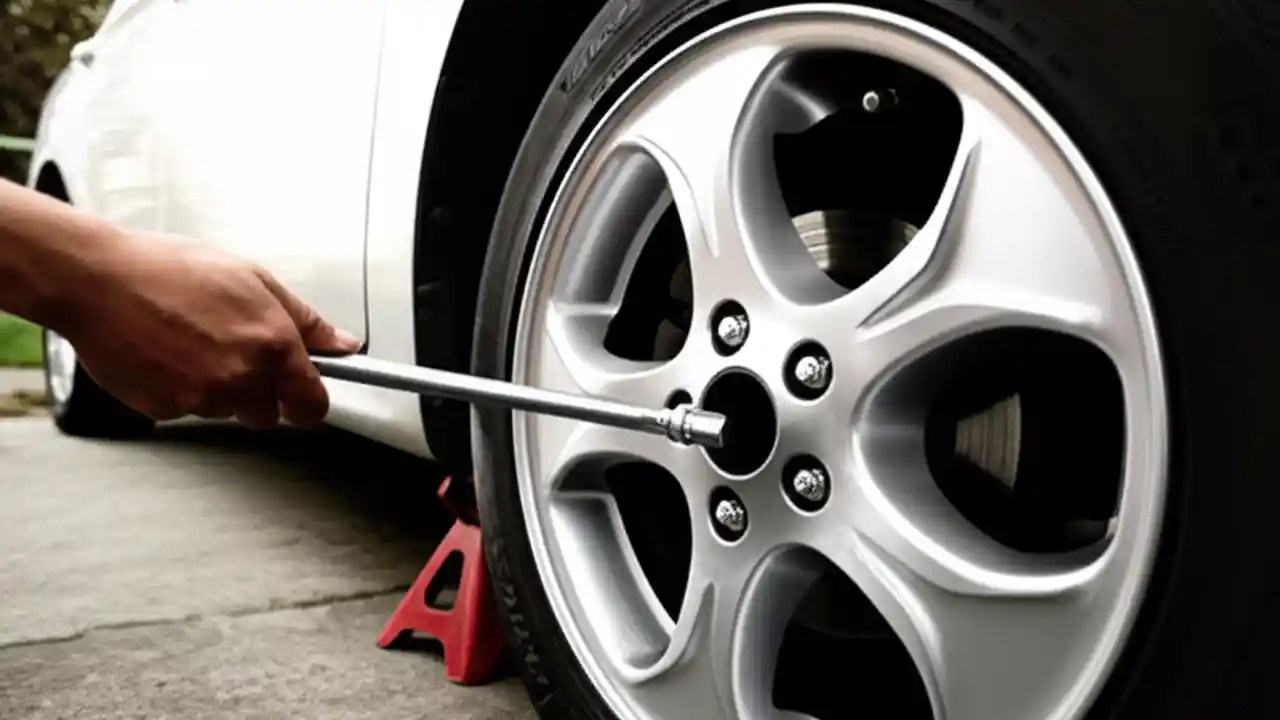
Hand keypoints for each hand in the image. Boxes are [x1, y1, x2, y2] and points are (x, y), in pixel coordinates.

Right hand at [56, 231, 360, 428]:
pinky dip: (182, 390)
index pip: (311, 404)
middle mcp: (242, 376)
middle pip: (268, 415)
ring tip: (191, 342)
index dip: (309, 404)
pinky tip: (166, 354)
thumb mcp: (253, 279)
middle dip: (259, 393)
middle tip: (232, 353)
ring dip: (218, 388)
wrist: (98, 279)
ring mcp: (202, 397)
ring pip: (226, 411)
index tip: (304, 399)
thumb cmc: (171, 269)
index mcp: (272, 344)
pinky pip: (187, 410)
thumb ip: (305, 320)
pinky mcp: (166, 408)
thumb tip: (345, 344)